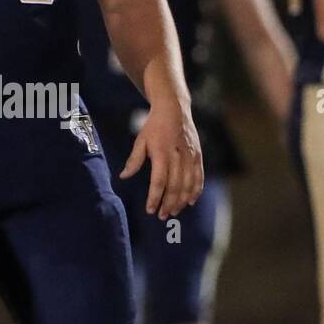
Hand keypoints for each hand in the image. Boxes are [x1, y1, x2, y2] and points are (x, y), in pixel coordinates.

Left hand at [119, 99, 203, 218]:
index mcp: (161, 152)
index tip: (150, 210)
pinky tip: (190, 201)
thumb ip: (134, 160)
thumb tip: (124, 176)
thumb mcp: (140, 140)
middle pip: (175, 186)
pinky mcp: (198, 155)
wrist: (174, 108)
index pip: (159, 181)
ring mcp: (190, 156)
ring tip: (174, 211)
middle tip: (162, 215)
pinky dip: (196, 190)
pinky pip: (199, 176)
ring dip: (181, 200)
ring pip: (188, 184)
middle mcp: (178, 155)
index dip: (155, 198)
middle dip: (168, 203)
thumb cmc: (154, 126)